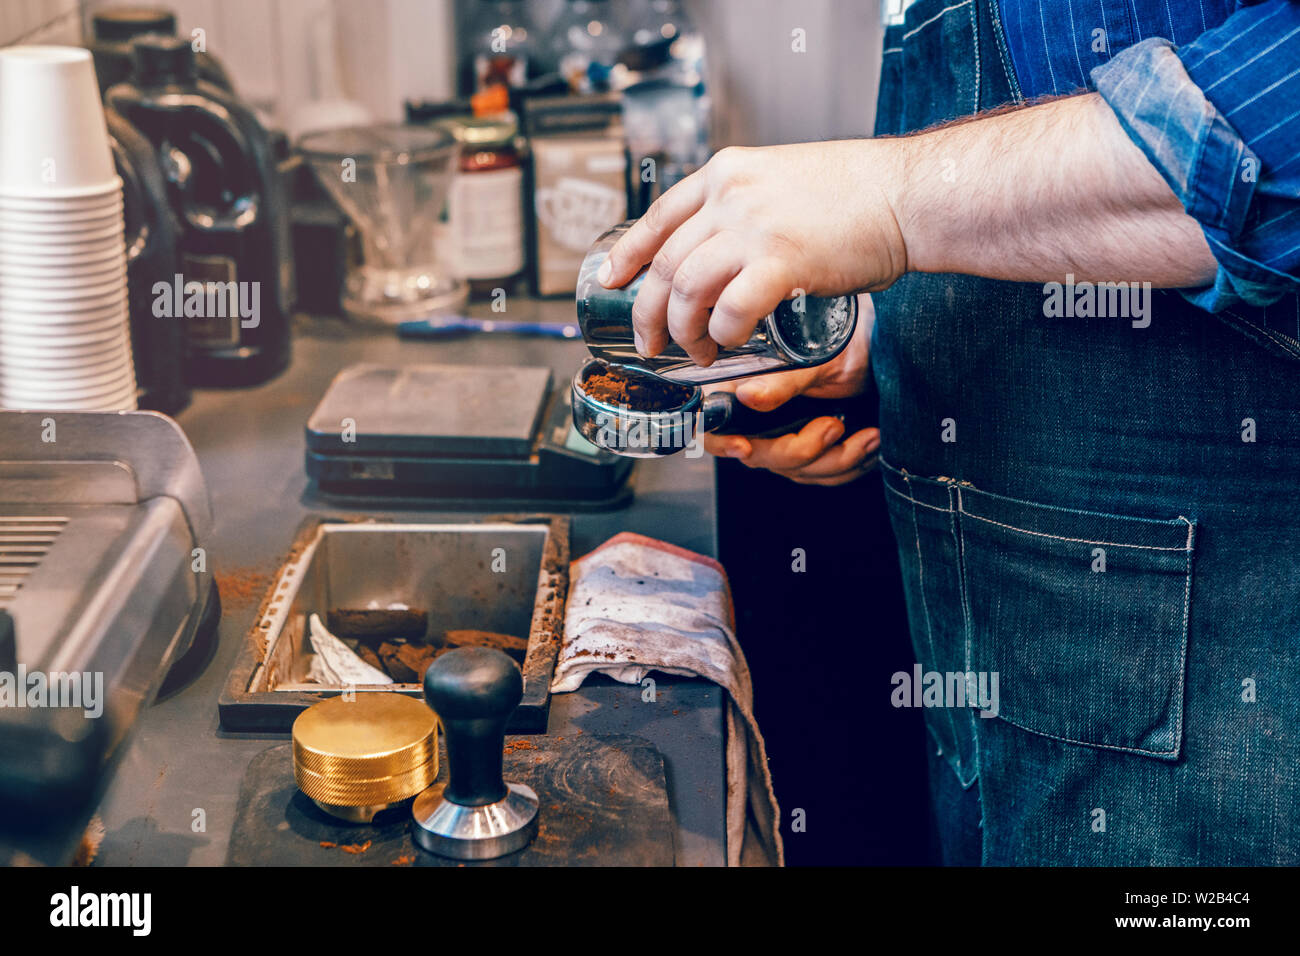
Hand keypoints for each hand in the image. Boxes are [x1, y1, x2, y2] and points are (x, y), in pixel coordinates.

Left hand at [597, 141, 906, 366]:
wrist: (909, 192)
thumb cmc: (860, 194)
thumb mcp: (784, 179)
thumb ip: (747, 207)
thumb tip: (725, 250)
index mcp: (727, 173)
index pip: (658, 216)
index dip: (628, 254)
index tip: (612, 279)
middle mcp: (730, 196)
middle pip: (665, 263)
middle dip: (650, 313)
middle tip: (653, 344)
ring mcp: (753, 227)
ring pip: (686, 289)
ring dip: (686, 331)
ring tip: (700, 352)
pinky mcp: (781, 260)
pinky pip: (730, 310)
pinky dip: (724, 334)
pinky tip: (733, 343)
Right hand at [702, 295, 879, 485]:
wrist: (885, 345)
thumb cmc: (848, 338)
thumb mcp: (817, 356)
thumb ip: (781, 380)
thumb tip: (747, 395)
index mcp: (743, 385)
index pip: (712, 424)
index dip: (721, 441)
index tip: (744, 447)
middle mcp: (757, 415)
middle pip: (759, 456)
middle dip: (802, 449)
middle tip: (834, 424)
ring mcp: (783, 435)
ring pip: (796, 471)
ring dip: (837, 459)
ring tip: (869, 435)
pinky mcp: (811, 450)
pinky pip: (822, 475)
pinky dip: (849, 464)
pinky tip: (870, 442)